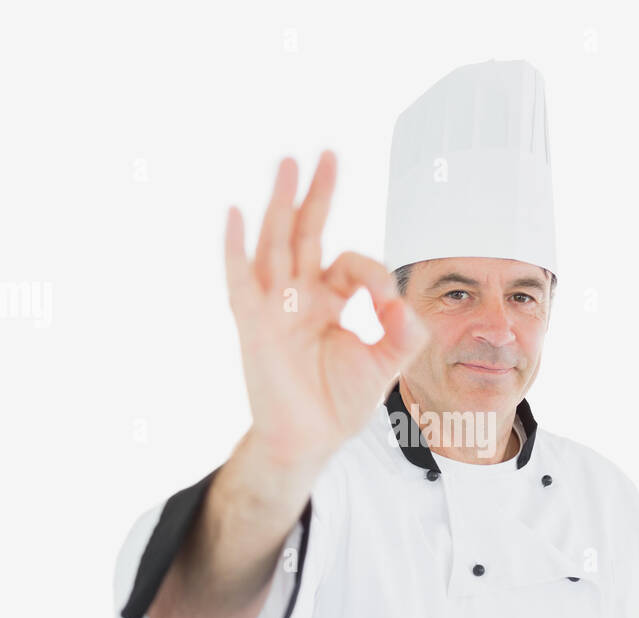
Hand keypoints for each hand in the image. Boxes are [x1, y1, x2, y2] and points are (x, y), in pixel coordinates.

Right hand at [225, 150, 428, 470]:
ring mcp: (273, 307)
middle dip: (317, 194)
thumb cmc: (338, 403)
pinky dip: (236, 248)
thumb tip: (403, 302)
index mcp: (326, 300)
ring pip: (276, 243)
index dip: (373, 274)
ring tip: (289, 164)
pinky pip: (240, 280)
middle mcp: (297, 296)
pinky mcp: (253, 324)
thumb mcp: (385, 364)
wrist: (309, 440)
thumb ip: (402, 332)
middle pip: (306, 232)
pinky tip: (236, 214)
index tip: (387, 299)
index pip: (349, 264)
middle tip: (327, 154)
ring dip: (282, 204)